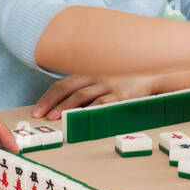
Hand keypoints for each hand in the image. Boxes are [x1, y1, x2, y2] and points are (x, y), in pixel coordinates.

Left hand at [32, 73, 154, 119]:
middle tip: (40, 115)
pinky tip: (81, 118)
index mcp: (88, 71)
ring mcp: (108, 84)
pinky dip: (91, 110)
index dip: (48, 96)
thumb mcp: (101, 76)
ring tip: (55, 118)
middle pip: (68, 88)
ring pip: (83, 95)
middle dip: (51, 102)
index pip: (62, 83)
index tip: (37, 109)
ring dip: (67, 107)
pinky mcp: (122, 94)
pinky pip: (103, 102)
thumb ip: (85, 84)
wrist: (151, 72)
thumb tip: (62, 103)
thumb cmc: (123, 78)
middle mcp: (96, 75)